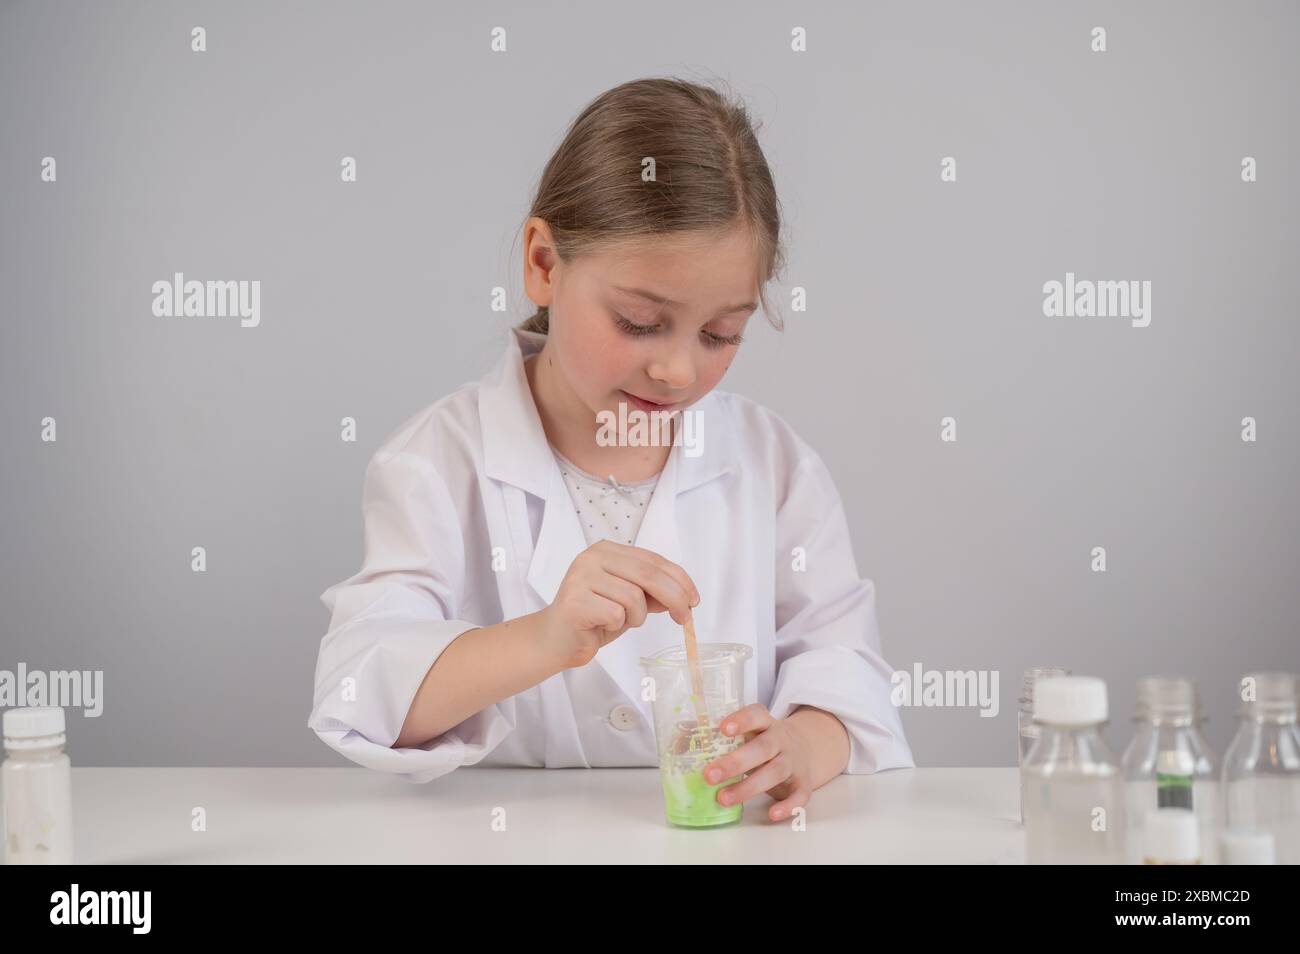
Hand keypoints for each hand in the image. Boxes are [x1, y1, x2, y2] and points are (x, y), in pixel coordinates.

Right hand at [539, 539, 699, 670]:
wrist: (556, 640)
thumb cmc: (594, 619)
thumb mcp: (630, 602)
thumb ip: (652, 592)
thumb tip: (686, 595)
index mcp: (607, 551)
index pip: (653, 560)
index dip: (680, 579)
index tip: (694, 599)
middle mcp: (592, 557)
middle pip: (648, 574)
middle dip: (674, 597)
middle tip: (685, 618)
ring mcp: (580, 577)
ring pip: (633, 597)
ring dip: (636, 617)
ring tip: (619, 622)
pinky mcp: (575, 601)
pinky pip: (617, 614)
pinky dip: (618, 625)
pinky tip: (602, 625)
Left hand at [702, 704, 813, 821]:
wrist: (805, 751)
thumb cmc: (762, 743)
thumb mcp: (747, 734)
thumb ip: (719, 738)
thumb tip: (678, 742)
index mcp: (765, 723)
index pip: (756, 714)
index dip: (741, 720)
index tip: (722, 729)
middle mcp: (781, 740)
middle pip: (762, 747)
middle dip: (735, 762)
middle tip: (709, 775)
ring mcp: (794, 762)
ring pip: (775, 772)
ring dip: (749, 787)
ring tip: (723, 798)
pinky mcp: (803, 783)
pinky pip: (800, 795)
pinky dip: (788, 806)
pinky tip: (772, 814)